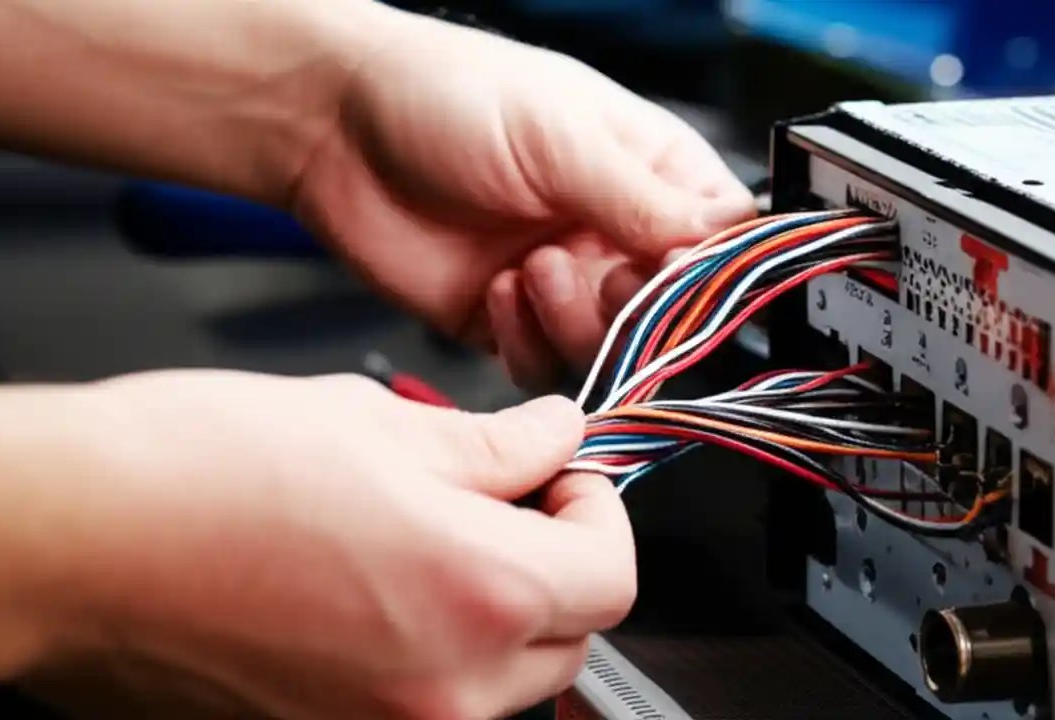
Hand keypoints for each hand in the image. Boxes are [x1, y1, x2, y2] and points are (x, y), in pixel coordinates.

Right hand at [19, 371, 634, 719]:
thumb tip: (551, 439)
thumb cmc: (190, 470)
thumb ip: (488, 444)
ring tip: (418, 543)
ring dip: (491, 616)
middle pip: (566, 638)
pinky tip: (364, 595)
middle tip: (498, 500)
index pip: (613, 572)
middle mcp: (444, 691)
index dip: (597, 509)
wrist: (60, 545)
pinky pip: (420, 709)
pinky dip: (424, 657)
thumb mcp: (369, 421)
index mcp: (475, 592)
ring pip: (499, 684)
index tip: (559, 476)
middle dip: (550, 564)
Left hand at [294, 11, 754, 391]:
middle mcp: (608, 231)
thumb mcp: (558, 135)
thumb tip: (721, 239)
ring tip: (531, 268)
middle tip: (597, 270)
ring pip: (609, 347)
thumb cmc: (444, 95)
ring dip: (575, 322)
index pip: (719, 240)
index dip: (710, 272)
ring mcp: (557, 280)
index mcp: (644, 171)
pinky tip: (496, 294)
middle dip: (637, 305)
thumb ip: (640, 197)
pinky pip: (541, 367)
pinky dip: (526, 345)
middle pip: (671, 310)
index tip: (680, 277)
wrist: (333, 127)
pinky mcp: (504, 321)